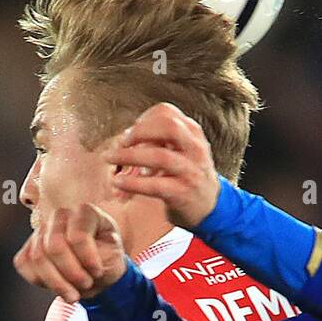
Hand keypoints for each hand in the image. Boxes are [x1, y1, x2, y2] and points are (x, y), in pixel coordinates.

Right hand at [14, 203, 127, 303]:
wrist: (95, 270)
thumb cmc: (107, 259)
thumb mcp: (114, 256)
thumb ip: (101, 257)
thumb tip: (84, 265)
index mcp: (85, 213)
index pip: (78, 236)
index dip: (87, 259)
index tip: (98, 272)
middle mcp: (60, 216)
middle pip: (54, 247)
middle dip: (71, 273)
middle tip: (86, 284)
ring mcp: (42, 231)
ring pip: (38, 258)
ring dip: (57, 283)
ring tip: (74, 295)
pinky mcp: (28, 248)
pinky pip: (24, 265)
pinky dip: (41, 282)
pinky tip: (59, 287)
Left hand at [104, 102, 220, 227]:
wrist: (211, 208)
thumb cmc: (189, 176)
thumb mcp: (181, 151)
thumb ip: (157, 142)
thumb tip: (122, 141)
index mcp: (192, 133)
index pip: (166, 113)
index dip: (143, 119)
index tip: (130, 132)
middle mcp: (195, 149)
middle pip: (168, 126)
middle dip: (139, 132)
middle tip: (122, 142)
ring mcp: (191, 171)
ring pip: (159, 156)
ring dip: (129, 156)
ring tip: (111, 159)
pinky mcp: (183, 193)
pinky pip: (155, 185)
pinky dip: (132, 183)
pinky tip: (118, 183)